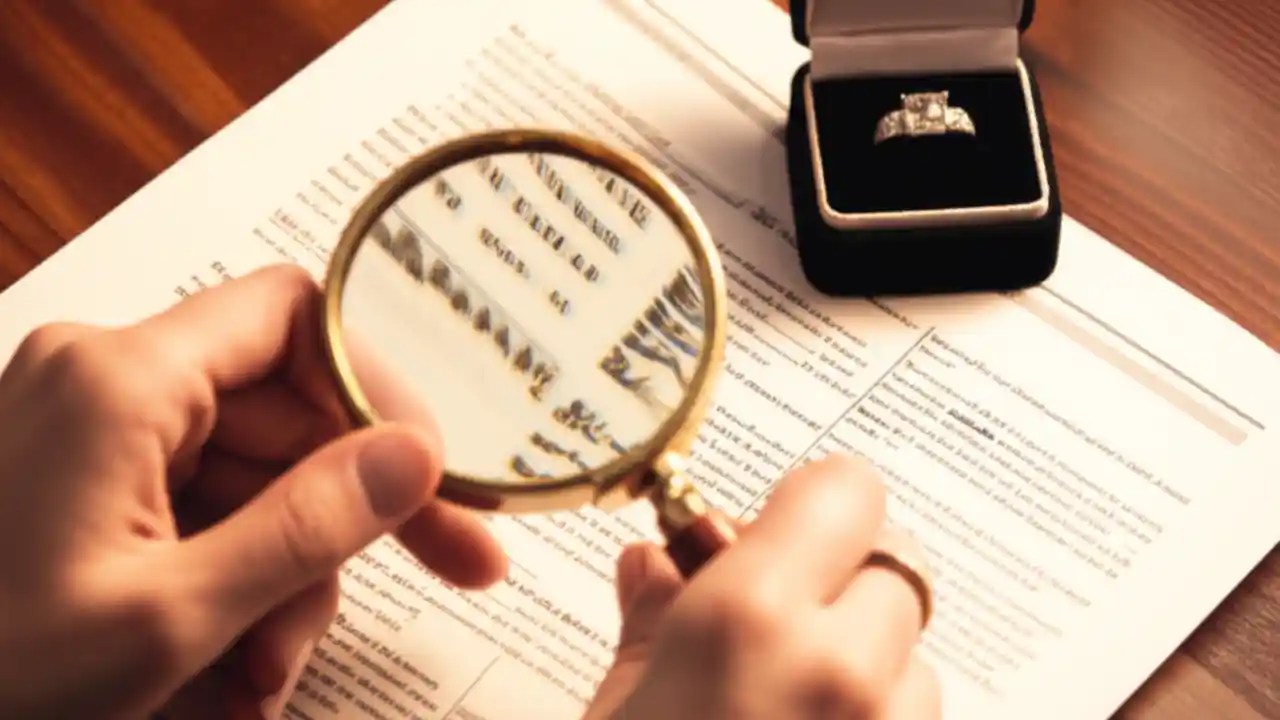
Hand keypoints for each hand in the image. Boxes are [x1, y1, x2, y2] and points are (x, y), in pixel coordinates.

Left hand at [0, 265, 507, 719]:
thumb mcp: (167, 619)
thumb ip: (306, 529)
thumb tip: (413, 458)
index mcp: (116, 381)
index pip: (296, 318)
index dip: (380, 386)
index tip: (435, 465)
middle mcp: (106, 385)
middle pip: (286, 411)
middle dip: (348, 515)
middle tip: (452, 564)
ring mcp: (96, 437)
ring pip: (256, 476)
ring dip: (290, 577)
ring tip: (265, 675)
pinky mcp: (91, 487)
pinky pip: (208, 512)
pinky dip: (240, 586)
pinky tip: (236, 665)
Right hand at [584, 454, 939, 719]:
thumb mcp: (618, 705)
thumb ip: (650, 618)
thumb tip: (653, 565)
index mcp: (749, 620)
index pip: (845, 490)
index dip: (812, 499)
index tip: (776, 522)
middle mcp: (838, 667)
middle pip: (892, 563)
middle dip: (838, 581)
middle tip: (773, 618)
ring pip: (911, 652)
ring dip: (861, 657)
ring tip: (785, 696)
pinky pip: (914, 713)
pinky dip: (873, 711)